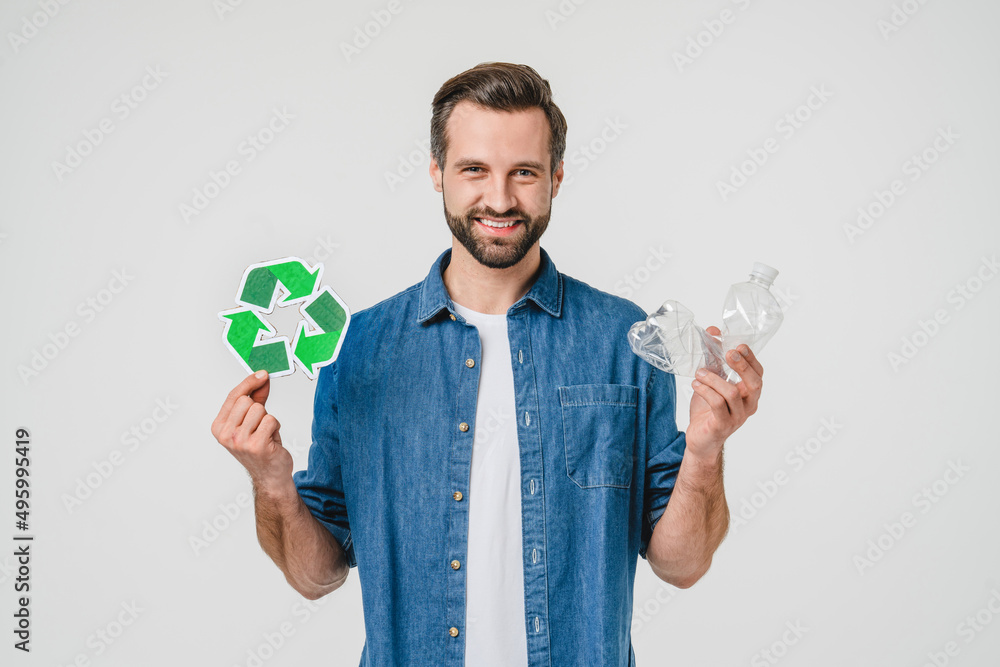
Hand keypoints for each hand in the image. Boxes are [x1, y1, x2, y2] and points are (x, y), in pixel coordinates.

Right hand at [211, 370, 292, 491]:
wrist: (270, 475)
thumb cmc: (261, 447)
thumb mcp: (252, 421)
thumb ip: (255, 399)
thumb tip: (261, 378)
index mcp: (219, 427)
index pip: (233, 396)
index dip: (249, 382)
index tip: (262, 374)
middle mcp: (225, 435)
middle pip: (247, 401)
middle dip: (259, 409)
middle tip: (260, 425)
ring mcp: (239, 441)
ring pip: (259, 410)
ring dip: (268, 419)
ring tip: (266, 434)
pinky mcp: (256, 445)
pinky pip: (271, 420)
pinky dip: (276, 428)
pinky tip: (271, 440)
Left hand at [685, 326, 763, 459]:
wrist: (700, 439)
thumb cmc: (708, 410)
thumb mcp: (712, 381)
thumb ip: (714, 359)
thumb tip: (713, 332)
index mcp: (750, 394)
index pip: (759, 374)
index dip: (750, 359)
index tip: (738, 345)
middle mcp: (748, 406)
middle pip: (754, 383)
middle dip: (742, 366)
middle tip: (727, 353)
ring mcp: (737, 417)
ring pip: (731, 392)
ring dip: (713, 379)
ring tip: (699, 373)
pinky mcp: (722, 425)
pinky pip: (717, 404)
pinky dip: (705, 390)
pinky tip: (696, 385)